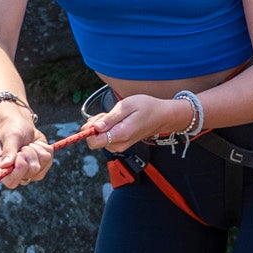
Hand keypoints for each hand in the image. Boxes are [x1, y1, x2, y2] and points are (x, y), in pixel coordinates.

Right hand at [0, 112, 53, 188]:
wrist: (21, 125)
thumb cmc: (11, 130)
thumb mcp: (9, 137)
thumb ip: (9, 151)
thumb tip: (5, 166)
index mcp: (0, 169)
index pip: (11, 182)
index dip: (19, 172)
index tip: (20, 156)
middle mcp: (15, 174)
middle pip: (31, 171)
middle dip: (29, 154)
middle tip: (23, 146)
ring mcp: (30, 172)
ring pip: (41, 165)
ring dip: (36, 150)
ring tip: (27, 145)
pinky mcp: (42, 167)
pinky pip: (49, 158)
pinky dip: (43, 147)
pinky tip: (35, 145)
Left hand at [81, 93, 198, 152]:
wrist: (162, 116)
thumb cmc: (147, 108)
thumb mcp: (127, 106)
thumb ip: (110, 118)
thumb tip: (95, 127)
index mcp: (120, 135)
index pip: (93, 142)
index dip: (89, 130)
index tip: (96, 119)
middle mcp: (119, 144)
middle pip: (94, 140)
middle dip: (96, 126)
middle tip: (108, 114)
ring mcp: (120, 146)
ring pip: (99, 139)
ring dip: (102, 126)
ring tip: (116, 116)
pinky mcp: (121, 144)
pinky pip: (106, 138)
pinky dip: (107, 129)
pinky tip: (117, 120)